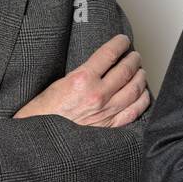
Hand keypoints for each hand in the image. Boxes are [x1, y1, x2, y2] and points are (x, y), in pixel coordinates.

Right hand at [14, 33, 149, 126]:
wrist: (39, 141)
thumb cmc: (41, 113)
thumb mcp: (57, 84)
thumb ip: (81, 73)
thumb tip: (99, 64)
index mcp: (81, 79)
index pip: (109, 54)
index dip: (120, 43)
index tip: (123, 40)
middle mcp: (97, 95)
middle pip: (126, 70)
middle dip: (133, 59)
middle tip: (134, 55)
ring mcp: (106, 112)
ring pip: (134, 89)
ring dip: (140, 77)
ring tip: (140, 71)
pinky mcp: (109, 127)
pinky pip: (134, 111)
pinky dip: (142, 100)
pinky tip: (143, 94)